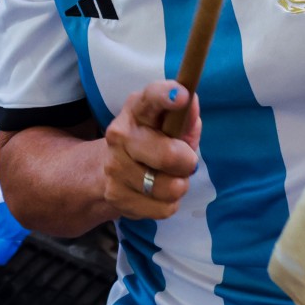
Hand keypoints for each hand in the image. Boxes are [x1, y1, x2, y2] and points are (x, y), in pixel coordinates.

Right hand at [102, 80, 200, 220]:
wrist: (112, 170)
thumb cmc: (154, 141)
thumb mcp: (171, 125)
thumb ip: (185, 116)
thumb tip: (192, 102)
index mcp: (137, 109)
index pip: (150, 98)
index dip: (166, 96)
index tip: (182, 95)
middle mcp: (120, 134)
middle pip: (167, 155)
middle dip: (186, 163)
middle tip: (185, 162)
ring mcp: (114, 166)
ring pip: (169, 187)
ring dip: (178, 186)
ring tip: (169, 178)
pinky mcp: (115, 195)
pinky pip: (163, 208)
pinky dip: (168, 204)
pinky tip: (156, 194)